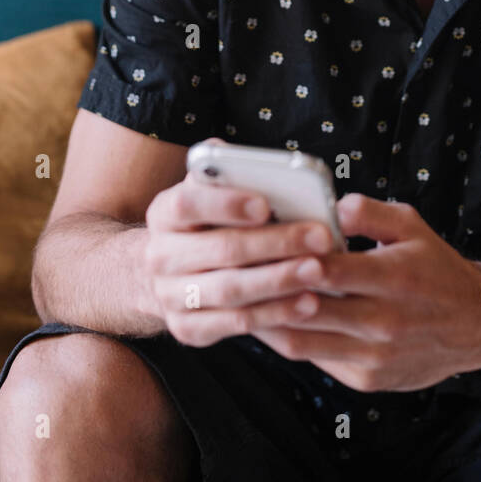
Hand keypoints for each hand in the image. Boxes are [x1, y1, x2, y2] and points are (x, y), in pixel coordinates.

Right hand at [143, 140, 336, 345]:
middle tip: (321, 237)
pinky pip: (235, 323)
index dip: (227, 204)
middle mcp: (160, 256)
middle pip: (221, 250)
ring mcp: (170, 296)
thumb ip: (224, 174)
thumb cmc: (203, 223)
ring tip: (318, 271)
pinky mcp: (187, 329)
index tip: (266, 205)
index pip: (188, 204)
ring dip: (279, 281)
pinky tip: (307, 303)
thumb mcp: (205, 193)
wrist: (165, 274)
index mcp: (165, 213)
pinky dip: (274, 314)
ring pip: (230, 290)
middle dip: (276, 243)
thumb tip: (238, 153)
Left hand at [247, 194, 480, 390]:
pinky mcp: (366, 379)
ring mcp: (373, 355)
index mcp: (395, 277)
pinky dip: (288, 340)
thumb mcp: (412, 225)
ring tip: (238, 299)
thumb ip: (369, 212)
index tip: (257, 243)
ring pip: (302, 341)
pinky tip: (269, 321)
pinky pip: (315, 359)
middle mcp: (384, 320)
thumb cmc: (437, 269)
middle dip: (266, 290)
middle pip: (307, 308)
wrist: (476, 325)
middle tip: (230, 272)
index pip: (328, 269)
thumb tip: (328, 206)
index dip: (289, 258)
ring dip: (266, 321)